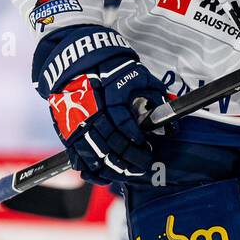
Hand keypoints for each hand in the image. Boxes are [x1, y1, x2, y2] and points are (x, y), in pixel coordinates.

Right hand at [48, 53, 166, 186]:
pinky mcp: (67, 131)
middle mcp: (92, 110)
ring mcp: (77, 122)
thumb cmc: (114, 71)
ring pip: (92, 151)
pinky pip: (76, 155)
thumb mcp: (139, 76)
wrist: (79, 62)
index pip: (122, 121)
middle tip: (143, 165)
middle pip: (109, 140)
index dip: (133, 136)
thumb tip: (171, 126)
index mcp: (110, 95)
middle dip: (127, 156)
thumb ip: (155, 98)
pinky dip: (88, 168)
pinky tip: (101, 177)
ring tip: (126, 173)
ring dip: (110, 166)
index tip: (144, 145)